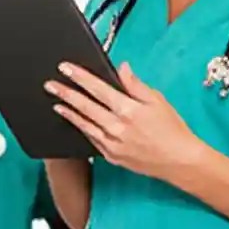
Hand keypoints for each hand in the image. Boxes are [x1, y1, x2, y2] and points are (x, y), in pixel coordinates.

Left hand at [44, 61, 207, 183]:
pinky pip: (91, 140)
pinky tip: (73, 121)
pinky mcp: (112, 156)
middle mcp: (117, 127)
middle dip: (66, 93)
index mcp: (129, 110)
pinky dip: (81, 128)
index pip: (98, 89)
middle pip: (85, 106)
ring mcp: (112, 144)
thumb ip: (136, 84)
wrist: (179, 161)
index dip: (80, 77)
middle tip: (50, 84)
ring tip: (55, 103)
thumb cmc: (172, 129)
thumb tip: (122, 68)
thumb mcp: (157, 100)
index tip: (65, 68)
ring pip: (84, 124)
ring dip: (68, 112)